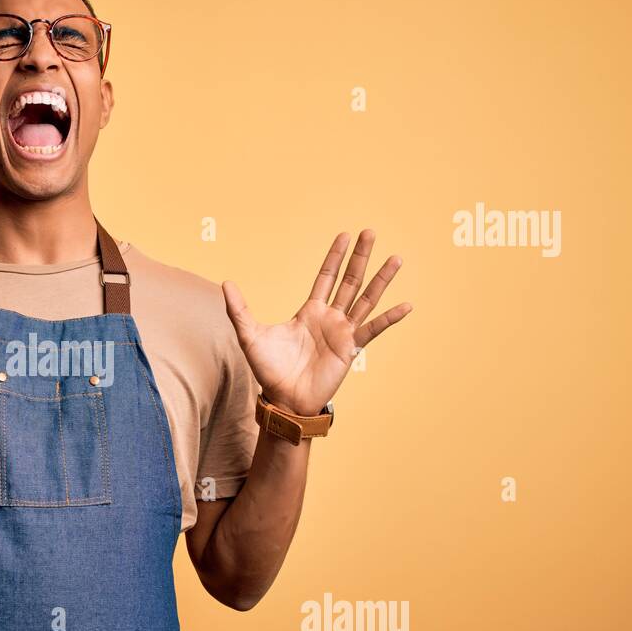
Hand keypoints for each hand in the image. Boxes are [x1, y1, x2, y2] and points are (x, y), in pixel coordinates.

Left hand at [222, 230, 411, 416]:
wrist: (283, 398)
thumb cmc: (269, 370)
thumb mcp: (250, 335)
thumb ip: (239, 309)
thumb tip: (226, 283)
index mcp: (310, 311)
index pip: (326, 276)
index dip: (335, 256)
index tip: (344, 235)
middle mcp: (330, 318)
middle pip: (349, 280)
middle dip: (360, 257)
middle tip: (370, 232)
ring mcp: (343, 332)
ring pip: (366, 299)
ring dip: (381, 279)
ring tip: (396, 258)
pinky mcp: (351, 349)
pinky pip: (373, 330)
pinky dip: (390, 318)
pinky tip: (406, 305)